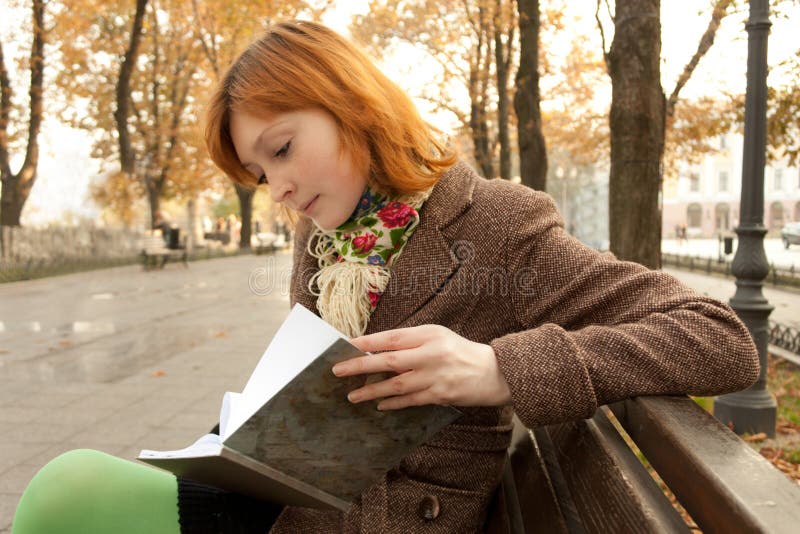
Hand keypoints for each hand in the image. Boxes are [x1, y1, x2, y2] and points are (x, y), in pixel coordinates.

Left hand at [332, 324, 511, 409]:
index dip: (366, 342)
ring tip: (352, 395)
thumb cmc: (460, 350)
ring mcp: (434, 377)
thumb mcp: (437, 335)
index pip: (391, 338)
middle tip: (338, 370)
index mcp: (428, 335)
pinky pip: (410, 401)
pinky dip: (392, 403)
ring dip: (371, 391)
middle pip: (388, 361)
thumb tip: (378, 348)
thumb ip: (410, 340)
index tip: (346, 345)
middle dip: (360, 366)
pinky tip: (378, 405)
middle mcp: (429, 355)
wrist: (493, 372)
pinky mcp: (439, 395)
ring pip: (395, 385)